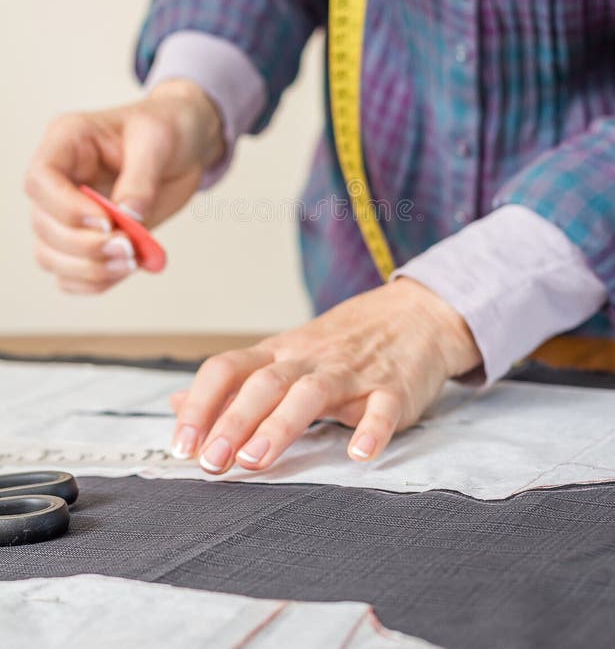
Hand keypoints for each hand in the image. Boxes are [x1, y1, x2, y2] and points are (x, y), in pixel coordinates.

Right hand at [25, 79, 223, 292]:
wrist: (187, 144)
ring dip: (89, 268)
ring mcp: (70, 211)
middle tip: (128, 248)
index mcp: (67, 142)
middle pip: (44, 225)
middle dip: (85, 246)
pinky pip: (72, 273)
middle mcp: (61, 179)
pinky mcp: (88, 237)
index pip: (40, 180)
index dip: (66, 208)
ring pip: (50, 255)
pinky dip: (95, 281)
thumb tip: (127, 217)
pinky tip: (125, 271)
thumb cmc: (168, 128)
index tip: (106, 220)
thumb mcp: (159, 141)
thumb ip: (140, 179)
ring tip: (132, 261)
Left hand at [170, 278, 481, 469]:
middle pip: (264, 383)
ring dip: (281, 425)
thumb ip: (233, 384)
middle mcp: (309, 359)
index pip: (228, 369)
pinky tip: (359, 453)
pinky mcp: (393, 387)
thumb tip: (176, 404)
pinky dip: (371, 429)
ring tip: (256, 460)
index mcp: (278, 353)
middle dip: (233, 422)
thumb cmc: (342, 343)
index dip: (201, 403)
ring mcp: (352, 372)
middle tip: (211, 462)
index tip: (182, 443)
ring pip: (312, 393)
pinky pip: (382, 407)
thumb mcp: (283, 355)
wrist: (413, 314)